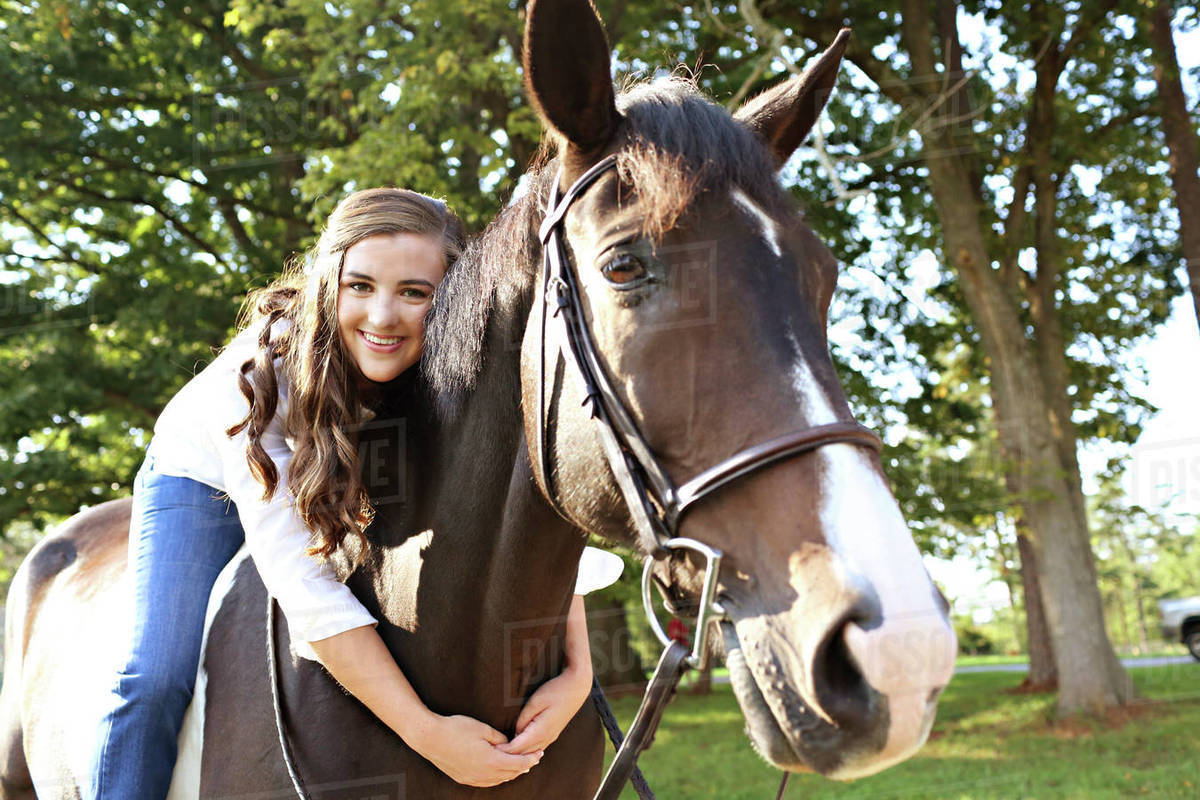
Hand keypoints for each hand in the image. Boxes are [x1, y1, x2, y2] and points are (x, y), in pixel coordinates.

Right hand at [411, 713, 542, 786]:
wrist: (429, 737)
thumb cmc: (456, 728)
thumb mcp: (483, 729)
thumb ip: (500, 738)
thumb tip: (508, 745)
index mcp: (492, 761)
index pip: (518, 763)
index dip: (531, 759)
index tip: (540, 753)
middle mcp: (484, 774)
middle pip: (510, 773)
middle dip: (524, 766)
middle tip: (534, 758)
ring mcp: (472, 778)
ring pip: (499, 780)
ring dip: (511, 773)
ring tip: (520, 766)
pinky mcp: (463, 778)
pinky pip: (486, 782)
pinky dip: (497, 777)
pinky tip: (499, 772)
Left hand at [499, 665, 592, 755]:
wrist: (577, 687)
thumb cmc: (555, 690)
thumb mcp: (535, 701)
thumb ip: (523, 719)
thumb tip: (515, 733)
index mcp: (541, 731)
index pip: (517, 748)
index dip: (503, 751)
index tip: (489, 751)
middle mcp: (546, 738)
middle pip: (523, 754)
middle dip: (507, 757)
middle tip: (490, 757)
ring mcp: (551, 737)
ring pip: (531, 753)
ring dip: (517, 756)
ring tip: (500, 758)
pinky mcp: (552, 733)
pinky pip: (536, 748)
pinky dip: (525, 752)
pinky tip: (517, 753)